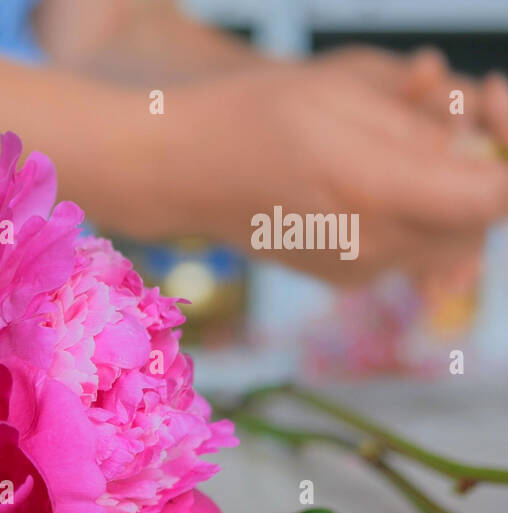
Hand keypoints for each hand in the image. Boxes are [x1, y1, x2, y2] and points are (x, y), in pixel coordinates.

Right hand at [153, 60, 507, 284]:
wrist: (178, 172)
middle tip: (452, 111)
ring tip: (405, 140)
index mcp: (374, 193)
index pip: (498, 197)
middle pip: (482, 220)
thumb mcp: (343, 93)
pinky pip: (414, 248)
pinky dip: (417, 212)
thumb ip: (423, 125)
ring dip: (451, 190)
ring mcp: (359, 271)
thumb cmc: (251, 118)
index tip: (492, 101)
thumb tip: (479, 143)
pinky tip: (375, 176)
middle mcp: (373, 247)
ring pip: (453, 237)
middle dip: (483, 165)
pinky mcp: (347, 278)